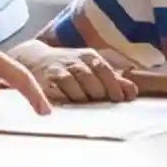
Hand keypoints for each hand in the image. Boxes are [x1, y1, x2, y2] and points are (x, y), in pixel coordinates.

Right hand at [12, 41, 138, 103]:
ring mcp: (57, 70)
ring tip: (86, 109)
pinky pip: (55, 92)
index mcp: (89, 57)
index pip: (104, 70)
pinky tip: (67, 107)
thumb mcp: (90, 67)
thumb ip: (112, 80)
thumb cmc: (68, 66)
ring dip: (81, 98)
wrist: (33, 57)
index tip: (118, 99)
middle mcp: (74, 61)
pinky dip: (62, 100)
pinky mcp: (43, 81)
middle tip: (103, 107)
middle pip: (90, 79)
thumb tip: (132, 92)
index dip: (112, 85)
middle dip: (97, 94)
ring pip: (73, 86)